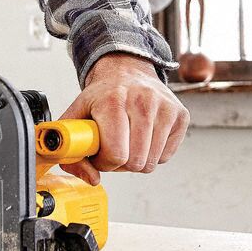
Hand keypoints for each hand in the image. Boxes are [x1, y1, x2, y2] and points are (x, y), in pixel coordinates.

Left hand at [55, 53, 189, 184]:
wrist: (126, 71)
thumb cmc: (101, 97)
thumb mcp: (76, 116)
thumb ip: (70, 150)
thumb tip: (92, 179)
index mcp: (113, 101)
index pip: (116, 154)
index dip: (103, 163)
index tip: (99, 153)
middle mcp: (143, 101)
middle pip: (135, 162)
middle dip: (119, 164)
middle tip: (113, 148)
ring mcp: (165, 107)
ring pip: (151, 162)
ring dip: (136, 160)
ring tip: (127, 142)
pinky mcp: (180, 115)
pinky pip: (165, 156)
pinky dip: (152, 154)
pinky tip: (143, 138)